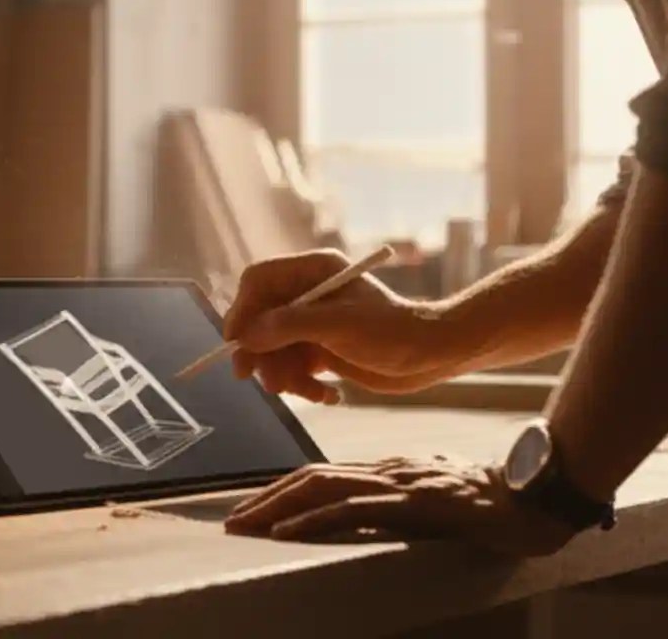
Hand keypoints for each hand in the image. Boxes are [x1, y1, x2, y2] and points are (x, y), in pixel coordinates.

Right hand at [223, 250, 468, 402]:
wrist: (431, 357)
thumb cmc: (393, 331)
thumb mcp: (339, 325)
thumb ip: (289, 326)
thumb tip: (245, 336)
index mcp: (313, 271)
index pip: (259, 281)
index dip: (242, 309)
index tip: (236, 342)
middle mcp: (308, 294)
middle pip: (260, 320)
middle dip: (261, 352)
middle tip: (258, 379)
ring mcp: (313, 324)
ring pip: (273, 350)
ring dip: (284, 376)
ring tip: (310, 391)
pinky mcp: (320, 350)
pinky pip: (293, 368)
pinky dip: (304, 386)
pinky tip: (330, 395)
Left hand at [223, 456, 575, 556]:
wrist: (528, 498)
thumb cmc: (486, 497)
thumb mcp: (435, 489)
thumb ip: (405, 493)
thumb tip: (380, 503)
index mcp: (387, 469)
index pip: (321, 475)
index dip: (280, 490)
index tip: (249, 510)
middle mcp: (384, 471)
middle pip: (310, 478)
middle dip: (265, 499)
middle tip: (229, 522)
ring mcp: (397, 485)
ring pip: (322, 489)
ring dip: (276, 508)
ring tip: (243, 526)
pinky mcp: (412, 505)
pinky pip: (354, 511)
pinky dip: (315, 520)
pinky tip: (288, 531)